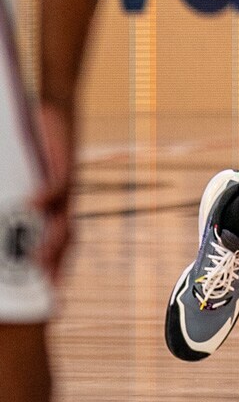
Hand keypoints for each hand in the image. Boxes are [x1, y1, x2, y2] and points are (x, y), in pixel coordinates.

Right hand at [31, 100, 75, 282]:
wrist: (58, 107)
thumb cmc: (38, 142)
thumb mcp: (24, 174)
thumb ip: (18, 195)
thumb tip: (7, 208)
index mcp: (60, 202)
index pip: (66, 241)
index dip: (61, 266)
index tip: (53, 295)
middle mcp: (68, 196)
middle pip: (68, 236)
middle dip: (58, 264)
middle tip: (47, 289)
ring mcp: (68, 180)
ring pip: (64, 215)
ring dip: (52, 239)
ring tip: (38, 260)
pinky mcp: (64, 160)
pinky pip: (58, 183)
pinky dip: (46, 195)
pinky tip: (32, 204)